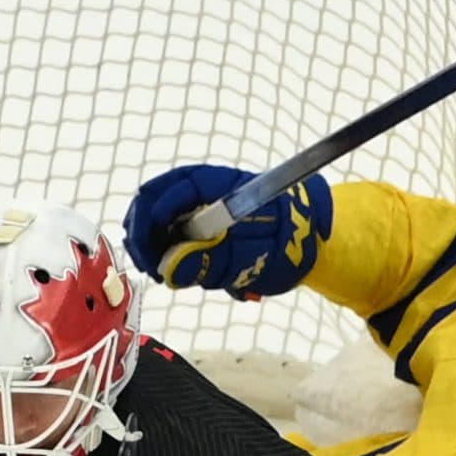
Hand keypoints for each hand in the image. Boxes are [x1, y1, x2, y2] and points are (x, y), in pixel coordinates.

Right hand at [122, 165, 331, 296]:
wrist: (312, 238)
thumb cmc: (289, 244)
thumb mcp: (254, 260)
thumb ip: (212, 263)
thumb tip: (171, 270)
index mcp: (224, 186)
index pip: (175, 190)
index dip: (154, 221)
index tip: (152, 257)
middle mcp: (207, 185)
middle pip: (156, 195)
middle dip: (143, 231)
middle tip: (148, 266)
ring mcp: (201, 198)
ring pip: (157, 209)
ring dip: (149, 238)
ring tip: (157, 269)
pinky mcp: (199, 214)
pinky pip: (167, 222)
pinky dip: (159, 242)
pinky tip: (165, 264)